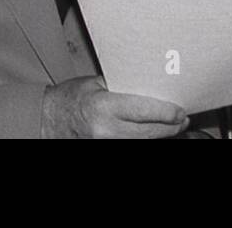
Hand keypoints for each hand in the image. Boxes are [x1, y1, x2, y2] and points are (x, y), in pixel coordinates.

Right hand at [42, 76, 188, 138]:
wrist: (49, 120)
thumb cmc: (71, 98)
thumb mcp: (95, 83)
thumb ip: (122, 85)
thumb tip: (149, 83)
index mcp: (103, 107)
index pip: (143, 111)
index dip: (166, 113)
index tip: (180, 111)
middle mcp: (106, 130)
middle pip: (149, 132)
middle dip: (170, 127)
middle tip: (182, 119)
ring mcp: (106, 144)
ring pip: (143, 142)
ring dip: (160, 135)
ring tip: (172, 125)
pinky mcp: (106, 149)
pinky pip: (132, 144)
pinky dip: (145, 139)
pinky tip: (153, 132)